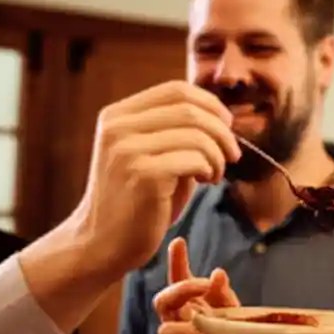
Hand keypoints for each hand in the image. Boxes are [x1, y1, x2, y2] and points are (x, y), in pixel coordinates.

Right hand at [72, 81, 241, 276]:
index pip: (176, 90)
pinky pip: (195, 159)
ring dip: (218, 154)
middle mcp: (118, 127)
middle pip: (190, 109)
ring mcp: (127, 149)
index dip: (210, 104)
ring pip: (197, 134)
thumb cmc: (135, 202)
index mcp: (117, 116)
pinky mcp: (142, 174)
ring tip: (214, 174)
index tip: (227, 125)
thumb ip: (174, 132)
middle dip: (222, 131)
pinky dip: (209, 168)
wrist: (102, 244)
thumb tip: (220, 115)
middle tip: (231, 154)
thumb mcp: (150, 155)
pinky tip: (206, 182)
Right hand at [155, 237, 240, 333]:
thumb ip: (222, 292)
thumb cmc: (233, 331)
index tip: (179, 242)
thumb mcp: (231, 307)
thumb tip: (218, 273)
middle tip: (205, 285)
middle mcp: (177, 318)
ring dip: (185, 328)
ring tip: (205, 322)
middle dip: (181, 290)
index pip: (178, 277)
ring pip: (165, 330)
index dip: (176, 260)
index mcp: (187, 301)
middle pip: (164, 300)